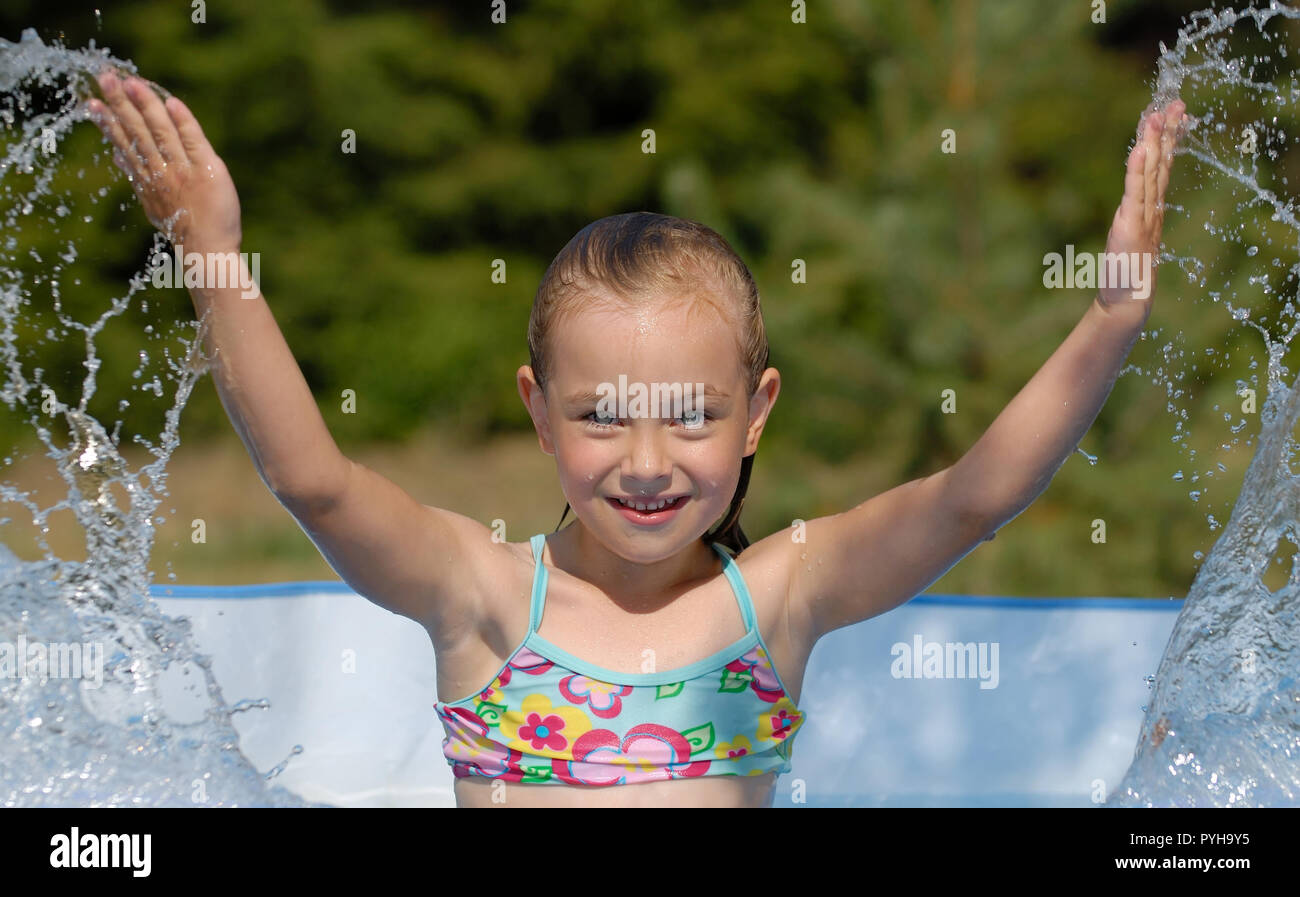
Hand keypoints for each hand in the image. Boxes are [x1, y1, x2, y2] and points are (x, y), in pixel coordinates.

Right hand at [86, 71, 241, 249]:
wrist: (208, 253)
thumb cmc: (183, 228)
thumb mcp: (152, 203)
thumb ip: (136, 177)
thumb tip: (116, 155)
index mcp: (146, 179)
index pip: (124, 143)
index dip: (107, 121)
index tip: (90, 102)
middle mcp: (161, 172)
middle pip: (137, 132)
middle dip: (120, 104)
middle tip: (104, 77)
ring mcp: (183, 170)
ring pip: (160, 132)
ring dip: (145, 106)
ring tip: (130, 82)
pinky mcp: (208, 171)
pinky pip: (194, 141)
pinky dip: (183, 122)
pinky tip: (172, 103)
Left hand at [1098, 99, 1189, 312]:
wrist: (1126, 302)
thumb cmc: (1126, 274)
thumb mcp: (1129, 239)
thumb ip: (1133, 221)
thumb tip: (1131, 208)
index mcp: (1151, 209)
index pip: (1161, 168)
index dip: (1168, 140)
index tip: (1174, 113)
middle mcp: (1151, 209)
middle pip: (1162, 163)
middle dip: (1168, 132)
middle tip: (1175, 103)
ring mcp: (1143, 217)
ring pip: (1151, 173)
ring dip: (1153, 143)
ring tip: (1156, 115)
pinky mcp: (1131, 226)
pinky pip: (1135, 194)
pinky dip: (1137, 171)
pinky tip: (1140, 149)